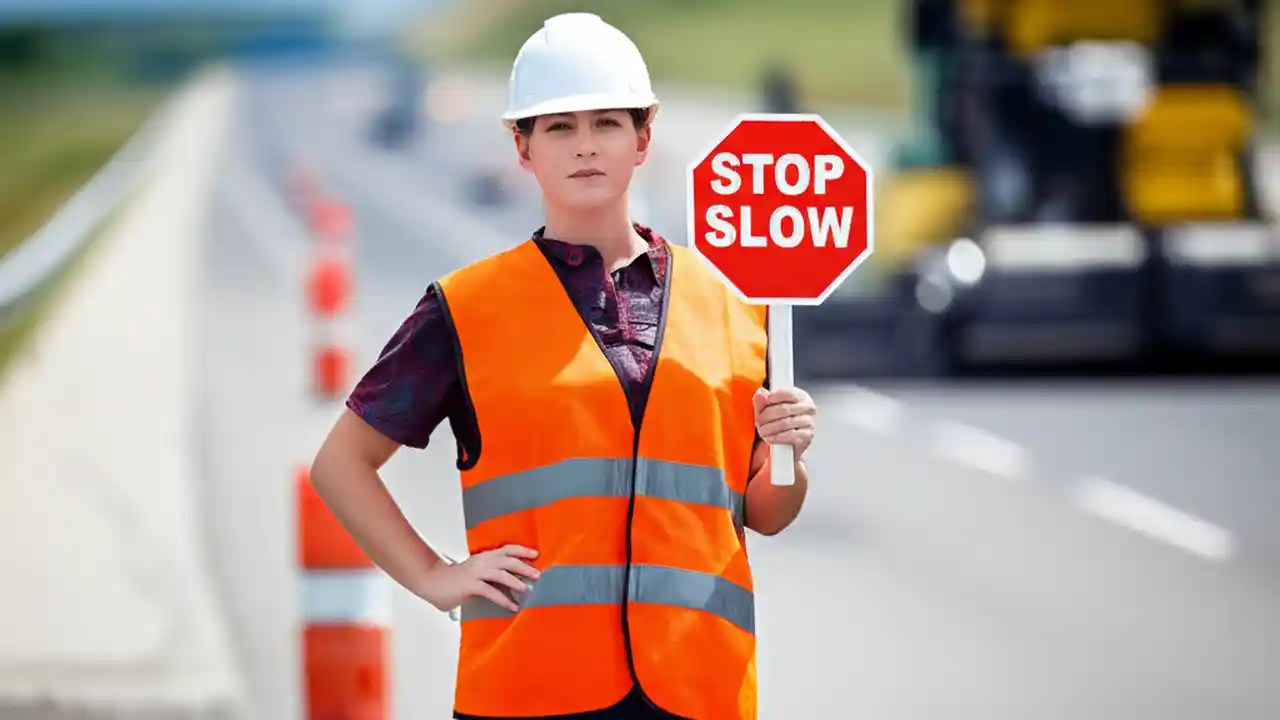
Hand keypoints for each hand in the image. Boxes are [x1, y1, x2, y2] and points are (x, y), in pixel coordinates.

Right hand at [419, 544, 540, 613]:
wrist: (431, 581)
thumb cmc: (452, 580)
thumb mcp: (474, 575)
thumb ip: (489, 578)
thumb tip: (507, 586)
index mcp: (483, 557)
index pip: (506, 550)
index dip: (521, 550)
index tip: (535, 554)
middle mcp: (481, 562)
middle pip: (508, 560)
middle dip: (524, 566)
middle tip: (537, 574)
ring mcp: (476, 573)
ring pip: (501, 573)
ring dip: (516, 581)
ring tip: (527, 589)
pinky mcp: (471, 585)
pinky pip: (491, 591)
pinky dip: (504, 600)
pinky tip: (512, 606)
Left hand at [753, 386, 817, 457]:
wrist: (782, 444)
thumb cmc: (776, 422)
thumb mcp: (766, 409)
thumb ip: (762, 401)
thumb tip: (760, 394)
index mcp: (801, 396)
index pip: (790, 393)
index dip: (777, 396)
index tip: (767, 400)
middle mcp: (808, 408)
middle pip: (786, 408)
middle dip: (768, 415)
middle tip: (759, 420)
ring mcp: (809, 423)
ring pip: (786, 423)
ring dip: (770, 428)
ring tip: (763, 431)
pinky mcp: (806, 437)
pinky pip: (790, 436)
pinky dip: (777, 437)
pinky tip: (770, 437)